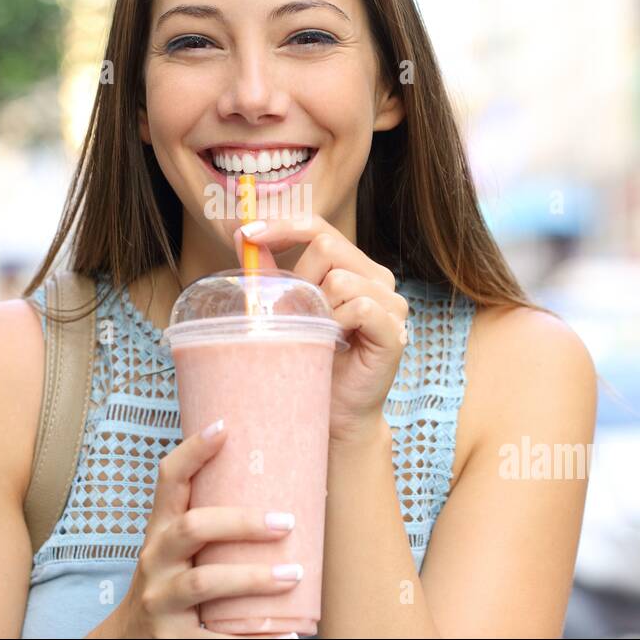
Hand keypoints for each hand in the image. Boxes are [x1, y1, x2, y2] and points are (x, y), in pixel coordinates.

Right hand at [111, 420, 305, 637]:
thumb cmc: (170, 585)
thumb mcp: (176, 552)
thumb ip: (213, 526)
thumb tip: (289, 494)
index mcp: (159, 532)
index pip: (168, 482)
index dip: (192, 452)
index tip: (224, 427)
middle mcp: (154, 561)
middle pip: (193, 527)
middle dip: (242, 522)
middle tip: (287, 522)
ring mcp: (160, 601)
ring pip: (204, 581)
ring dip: (253, 578)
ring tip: (292, 575)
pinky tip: (285, 637)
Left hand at [233, 214, 407, 442]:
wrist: (334, 413)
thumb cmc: (313, 361)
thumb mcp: (288, 310)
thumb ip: (272, 275)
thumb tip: (245, 237)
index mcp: (355, 267)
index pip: (319, 228)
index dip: (284, 226)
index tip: (249, 233)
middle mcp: (378, 278)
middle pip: (327, 246)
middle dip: (299, 278)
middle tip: (294, 314)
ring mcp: (392, 304)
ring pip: (340, 278)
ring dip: (317, 307)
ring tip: (318, 334)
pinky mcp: (395, 331)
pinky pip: (359, 308)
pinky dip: (338, 323)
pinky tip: (334, 341)